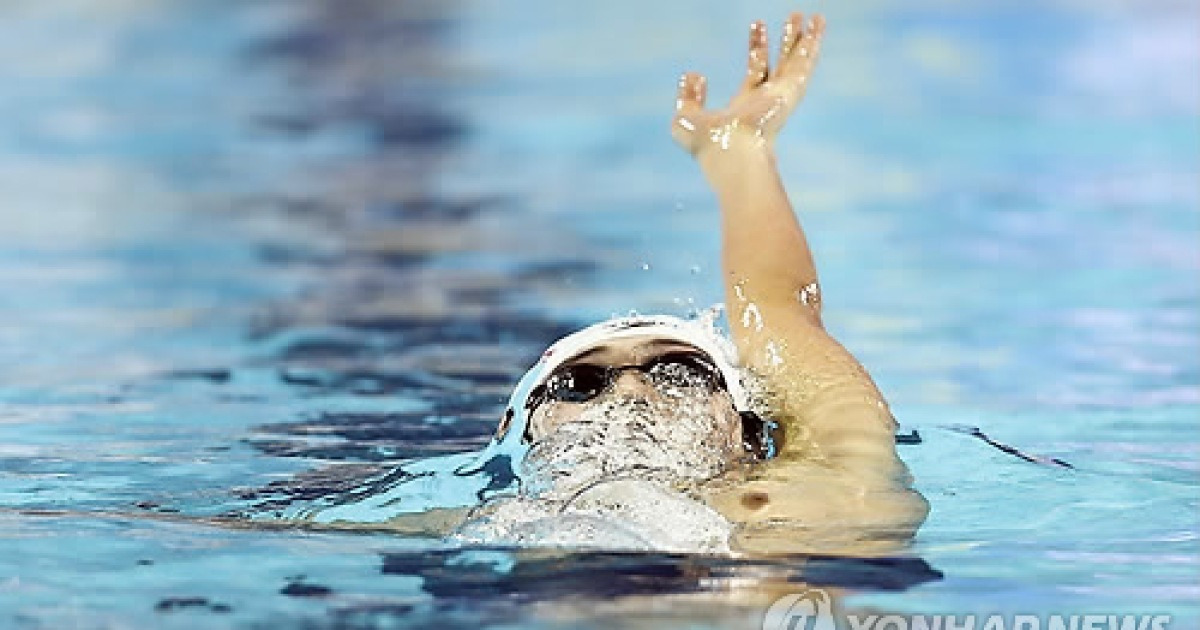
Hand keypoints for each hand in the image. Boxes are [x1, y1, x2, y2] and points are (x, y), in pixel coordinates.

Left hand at [672, 13, 824, 156]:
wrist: (729, 152)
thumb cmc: (707, 145)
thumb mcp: (685, 118)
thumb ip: (687, 96)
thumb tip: (692, 75)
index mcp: (746, 106)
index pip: (757, 70)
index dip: (758, 46)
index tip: (758, 23)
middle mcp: (767, 101)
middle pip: (782, 64)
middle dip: (787, 41)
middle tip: (794, 17)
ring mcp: (780, 96)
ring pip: (798, 62)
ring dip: (806, 39)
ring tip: (815, 17)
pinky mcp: (789, 92)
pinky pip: (804, 63)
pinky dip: (811, 43)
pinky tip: (817, 25)